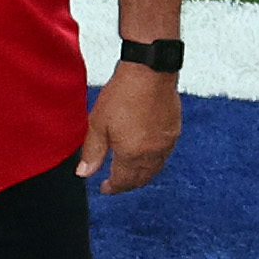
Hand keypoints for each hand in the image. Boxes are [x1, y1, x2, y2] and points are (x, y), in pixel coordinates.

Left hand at [80, 60, 180, 193]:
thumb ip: (92, 152)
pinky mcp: (174, 131)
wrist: (150, 71)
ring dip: (141, 175)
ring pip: (154, 169)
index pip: (122, 181)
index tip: (104, 188)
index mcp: (132, 154)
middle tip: (116, 183)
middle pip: (140, 179)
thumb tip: (84, 173)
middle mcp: (152, 153)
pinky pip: (164, 155)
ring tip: (130, 172)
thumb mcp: (98, 123)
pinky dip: (154, 161)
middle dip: (127, 184)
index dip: (112, 187)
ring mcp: (166, 143)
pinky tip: (146, 154)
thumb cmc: (122, 94)